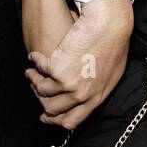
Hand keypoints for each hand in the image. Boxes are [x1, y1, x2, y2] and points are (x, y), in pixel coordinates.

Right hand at [25, 0, 131, 129]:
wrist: (109, 25)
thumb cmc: (114, 43)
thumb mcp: (113, 74)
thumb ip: (97, 89)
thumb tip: (84, 96)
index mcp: (96, 99)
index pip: (71, 121)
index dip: (55, 119)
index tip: (46, 114)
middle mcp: (81, 96)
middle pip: (52, 109)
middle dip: (41, 100)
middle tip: (36, 89)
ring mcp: (68, 84)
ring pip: (41, 91)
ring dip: (34, 80)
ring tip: (31, 72)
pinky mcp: (57, 68)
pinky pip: (39, 69)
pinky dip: (34, 62)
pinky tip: (34, 56)